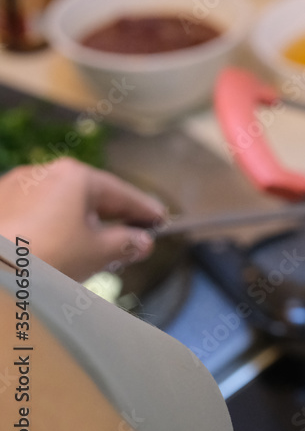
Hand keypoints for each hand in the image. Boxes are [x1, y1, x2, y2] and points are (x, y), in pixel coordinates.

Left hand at [0, 158, 165, 280]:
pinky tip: (56, 247)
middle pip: (90, 196)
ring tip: (92, 248)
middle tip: (131, 236)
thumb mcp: (97, 253)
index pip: (122, 193)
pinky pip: (35, 212)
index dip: (146, 209)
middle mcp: (45, 172)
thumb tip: (142, 242)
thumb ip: (126, 244)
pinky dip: (52, 226)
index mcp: (76, 177)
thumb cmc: (46, 258)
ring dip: (80, 223)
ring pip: (60, 204)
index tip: (161, 220)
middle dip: (111, 217)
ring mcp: (15, 186)